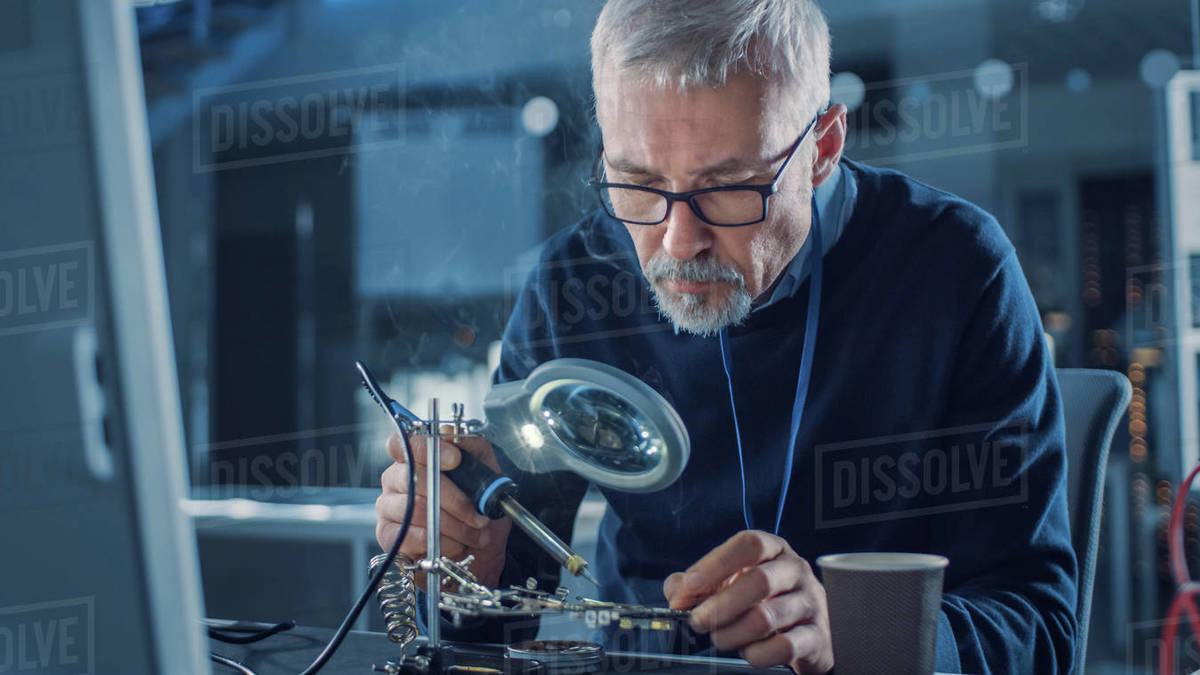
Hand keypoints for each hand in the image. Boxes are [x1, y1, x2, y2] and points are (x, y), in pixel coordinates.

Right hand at [375, 429, 511, 590]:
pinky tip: (455, 544)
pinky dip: (439, 542)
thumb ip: (472, 448)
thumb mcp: (486, 471)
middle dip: (454, 499)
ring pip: (415, 509)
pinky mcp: (388, 535)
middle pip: (413, 479)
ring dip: (453, 525)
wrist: (481, 544)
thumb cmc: (478, 505)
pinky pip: (408, 536)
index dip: (425, 449)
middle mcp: (396, 479)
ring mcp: (388, 507)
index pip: (401, 443)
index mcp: (414, 458)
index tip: (455, 459)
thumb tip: (454, 435)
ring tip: (473, 533)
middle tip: (477, 514)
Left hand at [663, 530, 832, 673]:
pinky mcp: (815, 635)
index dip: (716, 564)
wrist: (806, 631)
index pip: (748, 545)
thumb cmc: (763, 601)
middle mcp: (795, 571)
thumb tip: (677, 595)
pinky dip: (756, 654)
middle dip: (719, 606)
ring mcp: (810, 602)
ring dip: (733, 633)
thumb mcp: (730, 583)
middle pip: (758, 581)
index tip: (690, 585)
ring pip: (766, 618)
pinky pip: (783, 647)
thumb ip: (697, 584)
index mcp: (773, 550)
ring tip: (722, 638)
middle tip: (698, 622)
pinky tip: (749, 651)